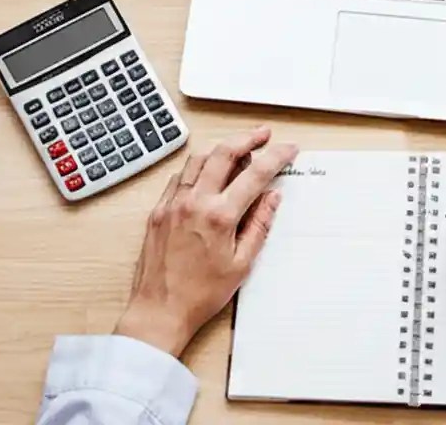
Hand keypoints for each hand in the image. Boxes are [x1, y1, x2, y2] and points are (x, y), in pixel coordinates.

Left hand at [114, 127, 296, 356]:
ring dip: (220, 149)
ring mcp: (172, 204)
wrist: (159, 310)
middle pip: (223, 153)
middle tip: (262, 135)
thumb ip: (259, 225)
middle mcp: (194, 203)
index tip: (287, 150)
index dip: (276, 157)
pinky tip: (206, 174)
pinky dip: (197, 168)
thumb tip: (271, 198)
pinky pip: (179, 178)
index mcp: (219, 217)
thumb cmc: (199, 294)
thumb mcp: (242, 263)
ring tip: (237, 151)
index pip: (255, 174)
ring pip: (198, 160)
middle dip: (247, 138)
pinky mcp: (158, 211)